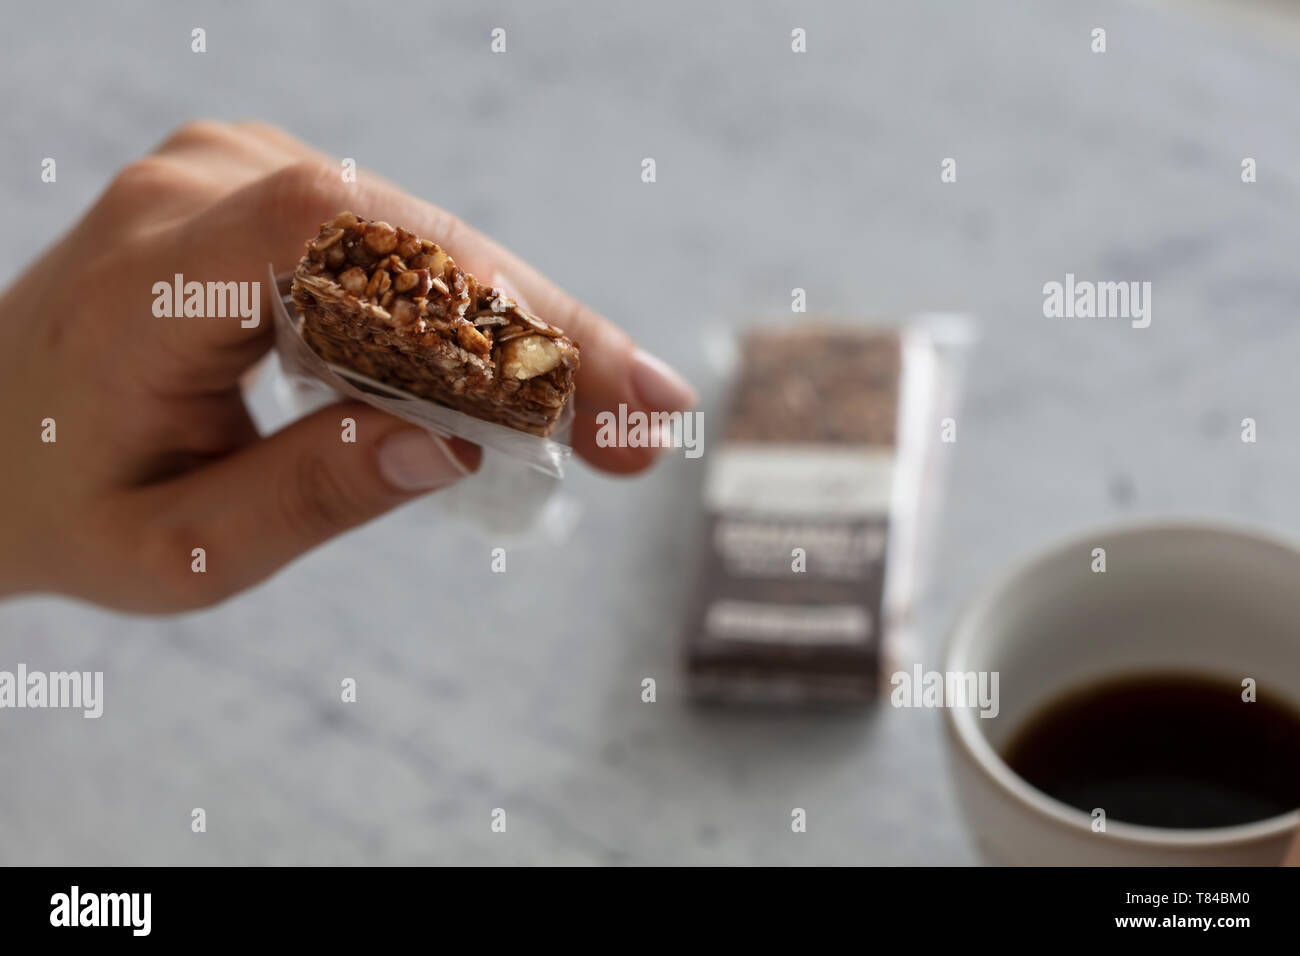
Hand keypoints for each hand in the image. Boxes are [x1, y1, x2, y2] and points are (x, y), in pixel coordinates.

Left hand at [0, 121, 695, 611]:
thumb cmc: (70, 497)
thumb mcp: (176, 549)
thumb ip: (308, 499)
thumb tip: (459, 445)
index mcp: (145, 283)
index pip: (334, 235)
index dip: (478, 300)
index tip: (578, 395)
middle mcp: (195, 190)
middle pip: (411, 235)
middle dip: (544, 334)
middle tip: (649, 425)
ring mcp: (233, 172)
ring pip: (424, 238)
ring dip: (525, 329)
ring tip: (614, 421)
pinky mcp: (268, 189)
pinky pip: (401, 244)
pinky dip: (471, 318)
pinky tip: (532, 381)